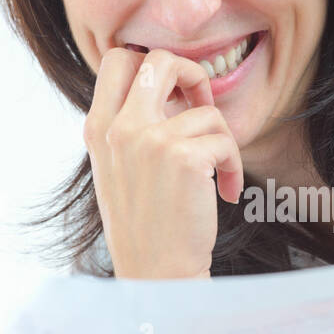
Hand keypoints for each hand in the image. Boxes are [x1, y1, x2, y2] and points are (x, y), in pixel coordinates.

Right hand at [83, 47, 243, 279]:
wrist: (156, 273)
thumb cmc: (146, 224)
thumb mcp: (118, 168)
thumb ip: (131, 126)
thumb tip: (173, 88)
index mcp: (98, 128)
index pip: (118, 60)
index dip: (155, 64)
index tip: (174, 95)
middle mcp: (119, 128)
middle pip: (161, 60)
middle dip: (193, 75)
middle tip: (203, 106)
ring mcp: (150, 140)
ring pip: (207, 111)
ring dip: (222, 143)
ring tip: (217, 176)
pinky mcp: (183, 157)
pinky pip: (225, 140)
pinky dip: (234, 167)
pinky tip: (226, 192)